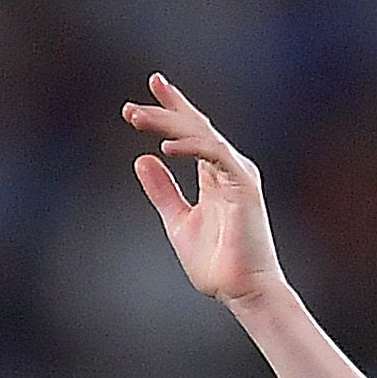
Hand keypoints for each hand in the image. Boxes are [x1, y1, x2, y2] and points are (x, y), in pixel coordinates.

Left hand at [124, 75, 283, 308]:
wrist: (243, 292)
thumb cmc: (217, 265)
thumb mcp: (178, 222)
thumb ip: (162, 191)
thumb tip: (142, 159)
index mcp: (216, 176)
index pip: (194, 132)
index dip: (174, 107)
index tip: (154, 85)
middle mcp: (229, 169)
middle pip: (195, 127)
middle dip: (164, 110)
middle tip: (131, 107)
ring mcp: (238, 175)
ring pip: (202, 134)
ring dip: (169, 123)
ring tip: (137, 119)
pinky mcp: (244, 185)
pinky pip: (215, 154)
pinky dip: (191, 146)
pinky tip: (165, 147)